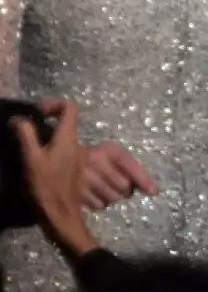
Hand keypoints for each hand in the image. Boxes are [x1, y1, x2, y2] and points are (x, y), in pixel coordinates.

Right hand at [11, 99, 96, 257]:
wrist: (61, 215)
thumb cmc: (47, 186)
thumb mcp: (32, 159)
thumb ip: (26, 136)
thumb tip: (19, 118)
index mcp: (68, 138)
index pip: (70, 108)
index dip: (54, 104)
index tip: (36, 113)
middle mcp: (76, 144)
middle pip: (66, 122)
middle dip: (46, 121)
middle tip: (25, 130)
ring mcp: (76, 157)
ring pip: (62, 138)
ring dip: (45, 137)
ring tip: (26, 147)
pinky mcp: (72, 169)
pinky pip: (62, 151)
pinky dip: (49, 149)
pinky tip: (34, 161)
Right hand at [80, 141, 157, 210]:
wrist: (63, 160)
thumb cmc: (98, 159)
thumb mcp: (114, 156)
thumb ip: (131, 168)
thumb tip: (150, 189)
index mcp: (109, 150)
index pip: (130, 165)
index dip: (143, 179)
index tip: (154, 192)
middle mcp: (95, 161)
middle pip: (123, 185)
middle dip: (126, 189)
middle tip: (121, 187)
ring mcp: (83, 178)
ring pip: (112, 197)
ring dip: (115, 197)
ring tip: (107, 189)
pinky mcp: (75, 192)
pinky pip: (99, 205)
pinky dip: (102, 203)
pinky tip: (97, 195)